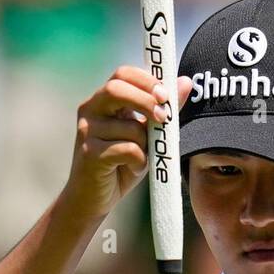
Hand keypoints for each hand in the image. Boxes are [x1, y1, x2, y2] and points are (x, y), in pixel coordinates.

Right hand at [66, 67, 193, 220]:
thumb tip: (186, 82)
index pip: (122, 74)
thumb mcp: (145, 136)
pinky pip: (127, 149)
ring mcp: (87, 131)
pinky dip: (139, 161)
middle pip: (117, 88)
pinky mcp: (89, 153)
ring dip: (146, 145)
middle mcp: (90, 110)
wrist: (92, 200)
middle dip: (146, 101)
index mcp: (103, 101)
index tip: (165, 96)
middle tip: (164, 118)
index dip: (146, 80)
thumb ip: (163, 110)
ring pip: (129, 127)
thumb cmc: (120, 165)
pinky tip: (133, 168)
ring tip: (142, 158)